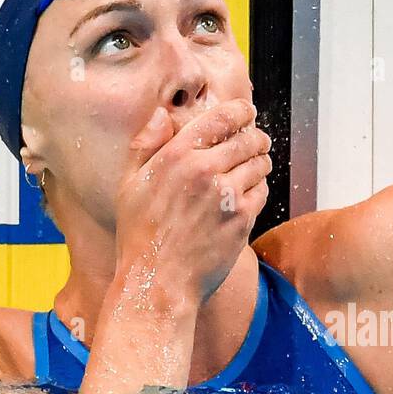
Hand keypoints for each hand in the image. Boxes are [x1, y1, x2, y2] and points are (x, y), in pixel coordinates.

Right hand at [113, 97, 271, 303]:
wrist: (157, 282)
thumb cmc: (139, 235)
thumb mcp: (130, 184)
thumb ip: (146, 144)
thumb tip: (163, 114)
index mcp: (176, 155)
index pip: (221, 118)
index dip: (241, 112)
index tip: (247, 113)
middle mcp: (204, 170)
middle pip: (248, 139)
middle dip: (257, 138)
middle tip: (258, 142)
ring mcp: (226, 195)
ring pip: (260, 165)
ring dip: (260, 163)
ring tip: (255, 167)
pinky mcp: (242, 218)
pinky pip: (262, 192)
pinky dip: (259, 190)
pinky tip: (247, 196)